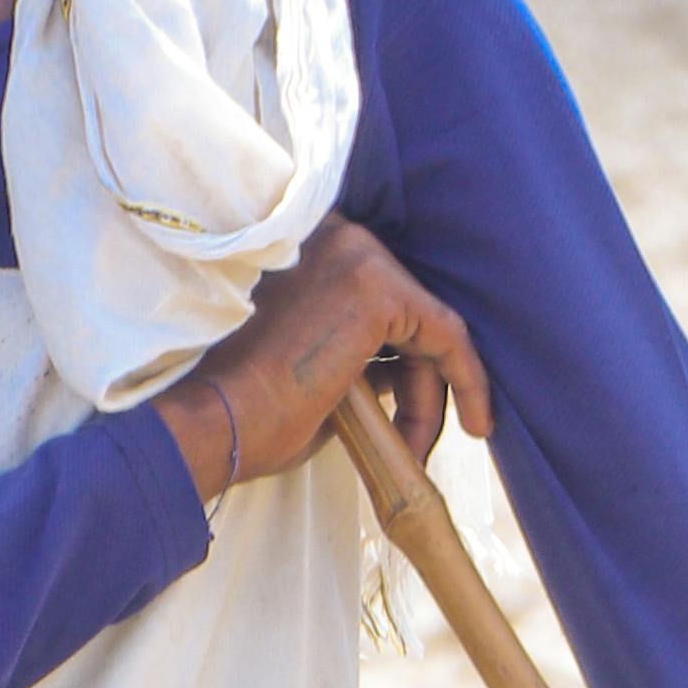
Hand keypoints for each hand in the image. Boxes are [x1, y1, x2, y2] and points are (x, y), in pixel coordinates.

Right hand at [156, 214, 491, 507]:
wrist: (212, 422)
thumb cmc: (244, 412)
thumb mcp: (312, 374)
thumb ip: (359, 358)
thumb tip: (407, 376)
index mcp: (305, 248)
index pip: (378, 301)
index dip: (402, 356)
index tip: (410, 401)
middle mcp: (332, 238)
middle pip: (405, 313)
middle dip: (419, 380)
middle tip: (414, 439)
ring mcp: (355, 257)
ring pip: (424, 329)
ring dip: (430, 395)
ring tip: (416, 449)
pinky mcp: (377, 288)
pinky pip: (446, 335)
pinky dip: (466, 380)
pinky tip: (474, 422)